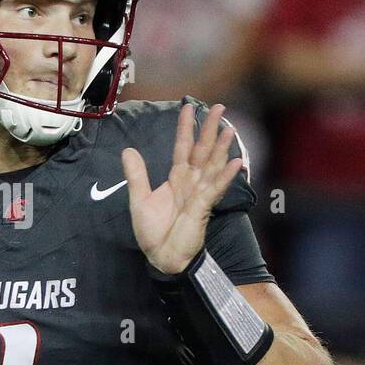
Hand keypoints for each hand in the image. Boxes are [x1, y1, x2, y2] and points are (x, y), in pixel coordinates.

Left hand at [121, 102, 242, 274]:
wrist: (161, 257)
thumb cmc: (153, 232)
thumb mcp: (139, 199)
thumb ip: (136, 175)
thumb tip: (127, 150)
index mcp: (176, 179)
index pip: (182, 147)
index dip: (185, 128)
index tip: (188, 107)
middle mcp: (191, 183)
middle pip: (202, 151)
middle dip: (210, 130)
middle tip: (219, 108)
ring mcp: (199, 194)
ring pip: (212, 166)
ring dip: (221, 148)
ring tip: (229, 129)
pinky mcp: (204, 208)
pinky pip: (216, 188)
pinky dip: (225, 176)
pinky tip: (236, 162)